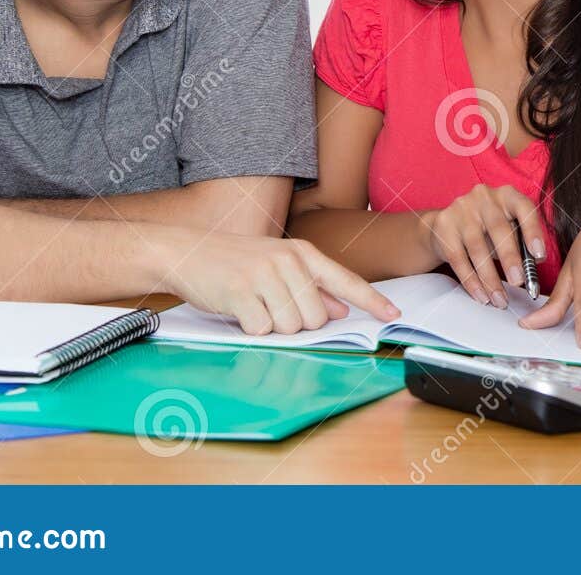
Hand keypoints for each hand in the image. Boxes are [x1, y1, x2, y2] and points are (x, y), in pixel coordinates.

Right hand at [158, 232, 398, 335]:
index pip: (346, 280)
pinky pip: (262, 329)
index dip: (372, 301)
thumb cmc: (235, 261)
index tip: (394, 315)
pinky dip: (251, 329)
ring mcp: (264, 275)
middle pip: (317, 317)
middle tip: (273, 308)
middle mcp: (288, 260)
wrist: (186, 250)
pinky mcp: (240, 292)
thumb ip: (312, 286)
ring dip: (274, 327)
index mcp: (302, 253)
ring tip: (255, 306)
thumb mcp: (278, 265)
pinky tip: (239, 311)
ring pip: (291, 326)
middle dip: (298, 324)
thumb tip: (340, 309)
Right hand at [420, 184, 544, 308]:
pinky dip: (471, 281)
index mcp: (507, 195)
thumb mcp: (508, 229)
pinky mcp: (444, 227)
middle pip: (499, 229)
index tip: (539, 256)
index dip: (533, 232)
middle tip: (518, 282)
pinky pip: (459, 259)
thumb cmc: (488, 230)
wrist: (447, 225)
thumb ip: (522, 243)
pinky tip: (481, 295)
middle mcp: (484, 197)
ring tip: (499, 299)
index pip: (524, 208)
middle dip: (510, 259)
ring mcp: (461, 210)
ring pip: (478, 248)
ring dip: (490, 278)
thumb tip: (535, 266)